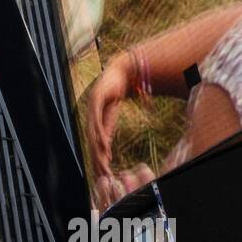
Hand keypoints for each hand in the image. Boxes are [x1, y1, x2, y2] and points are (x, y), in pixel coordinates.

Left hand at [86, 52, 136, 176]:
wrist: (124, 67)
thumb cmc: (127, 85)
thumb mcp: (128, 104)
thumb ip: (134, 110)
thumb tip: (147, 109)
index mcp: (101, 118)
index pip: (98, 141)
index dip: (100, 156)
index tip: (104, 171)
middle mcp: (94, 114)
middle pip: (94, 141)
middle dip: (97, 158)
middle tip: (102, 174)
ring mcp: (94, 107)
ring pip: (94, 133)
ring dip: (98, 150)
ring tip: (103, 164)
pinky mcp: (96, 100)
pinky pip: (98, 121)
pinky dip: (100, 133)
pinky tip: (103, 145)